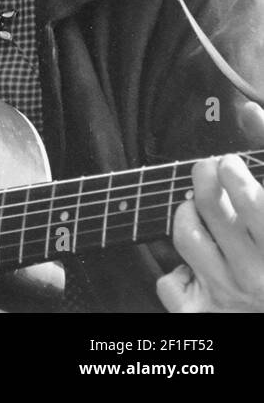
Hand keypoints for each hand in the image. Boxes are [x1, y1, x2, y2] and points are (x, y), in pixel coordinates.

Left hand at [157, 102, 263, 311]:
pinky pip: (169, 283)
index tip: (228, 164)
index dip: (236, 177)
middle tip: (208, 171)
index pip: (257, 203)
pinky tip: (194, 269)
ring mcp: (229, 296)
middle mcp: (258, 275)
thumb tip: (249, 108)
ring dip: (185, 216)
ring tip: (196, 211)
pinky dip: (176, 273)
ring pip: (185, 236)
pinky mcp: (202, 316)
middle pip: (212, 210)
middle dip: (204, 180)